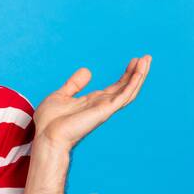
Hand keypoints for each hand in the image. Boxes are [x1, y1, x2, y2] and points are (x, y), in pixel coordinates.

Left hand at [33, 55, 150, 150]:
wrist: (46, 135)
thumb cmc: (49, 122)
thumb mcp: (61, 95)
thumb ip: (74, 84)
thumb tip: (87, 71)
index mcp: (93, 102)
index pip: (116, 87)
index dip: (126, 75)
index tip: (134, 60)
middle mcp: (102, 105)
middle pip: (125, 88)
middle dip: (137, 73)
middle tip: (146, 58)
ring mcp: (105, 108)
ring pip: (129, 91)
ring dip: (139, 75)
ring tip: (147, 60)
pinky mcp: (105, 111)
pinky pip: (124, 96)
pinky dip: (133, 83)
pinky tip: (139, 72)